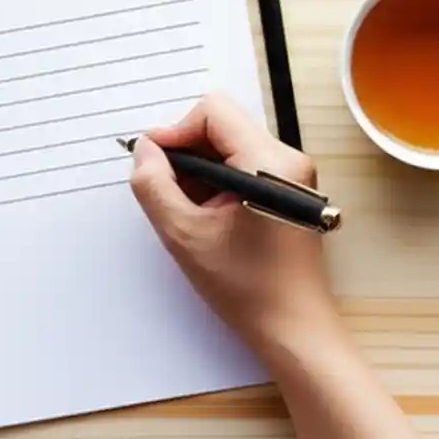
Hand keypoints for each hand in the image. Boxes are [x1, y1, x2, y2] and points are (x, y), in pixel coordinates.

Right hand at [128, 92, 336, 348]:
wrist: (293, 326)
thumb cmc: (248, 288)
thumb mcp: (184, 235)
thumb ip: (154, 185)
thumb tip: (145, 151)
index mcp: (268, 163)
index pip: (212, 112)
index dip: (175, 131)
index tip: (154, 162)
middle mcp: (288, 160)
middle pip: (222, 126)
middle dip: (187, 154)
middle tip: (169, 193)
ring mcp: (292, 174)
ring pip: (230, 146)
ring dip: (201, 171)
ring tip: (190, 213)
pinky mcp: (289, 189)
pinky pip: (244, 165)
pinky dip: (217, 183)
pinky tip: (209, 218)